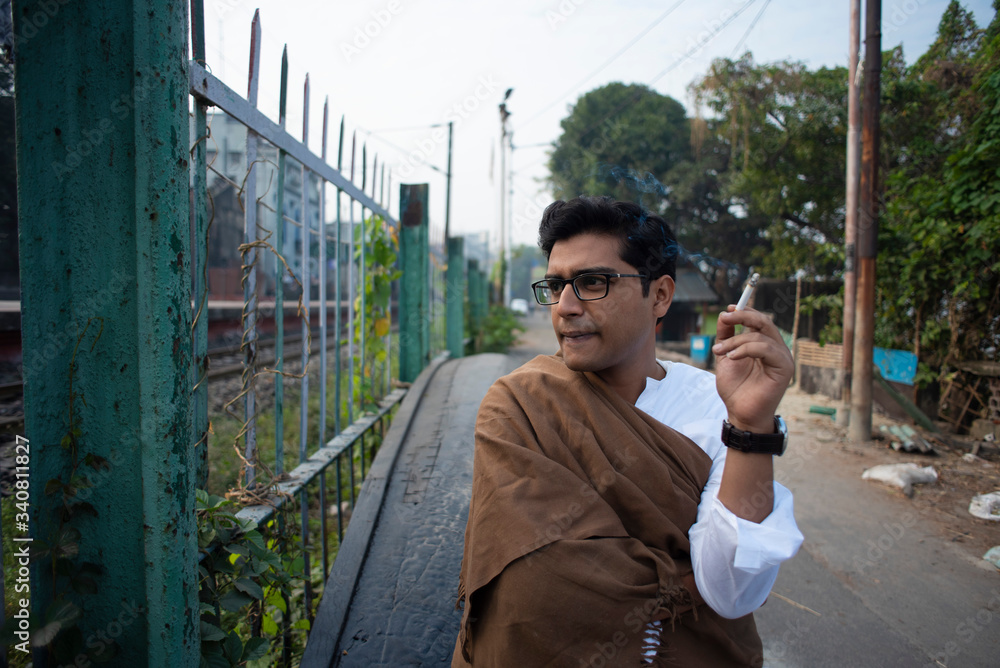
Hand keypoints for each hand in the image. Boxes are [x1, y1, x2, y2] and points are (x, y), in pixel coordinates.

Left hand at [712, 306, 792, 432]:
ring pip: (761, 336)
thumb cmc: (735, 388)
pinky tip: (732, 357)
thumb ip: (726, 336)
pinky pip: (767, 349)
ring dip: (736, 340)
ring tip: (719, 351)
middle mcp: (776, 349)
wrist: (740, 412)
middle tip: (725, 318)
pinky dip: (746, 349)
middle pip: (764, 322)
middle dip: (743, 316)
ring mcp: (782, 357)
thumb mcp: (726, 356)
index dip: (745, 311)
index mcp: (764, 345)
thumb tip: (724, 315)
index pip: (759, 321)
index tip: (727, 310)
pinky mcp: (785, 368)